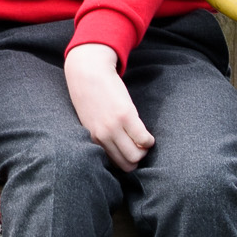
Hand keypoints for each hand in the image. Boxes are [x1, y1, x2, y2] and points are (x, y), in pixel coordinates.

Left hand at [63, 44, 152, 171]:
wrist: (87, 71)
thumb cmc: (89, 94)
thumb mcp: (88, 120)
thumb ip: (98, 135)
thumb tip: (115, 148)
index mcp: (93, 139)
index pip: (112, 164)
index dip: (124, 161)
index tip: (128, 152)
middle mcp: (102, 136)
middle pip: (126, 164)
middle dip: (136, 159)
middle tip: (139, 147)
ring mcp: (114, 127)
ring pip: (136, 156)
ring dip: (144, 151)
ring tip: (143, 140)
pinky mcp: (125, 115)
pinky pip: (143, 139)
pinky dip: (149, 140)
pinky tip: (147, 134)